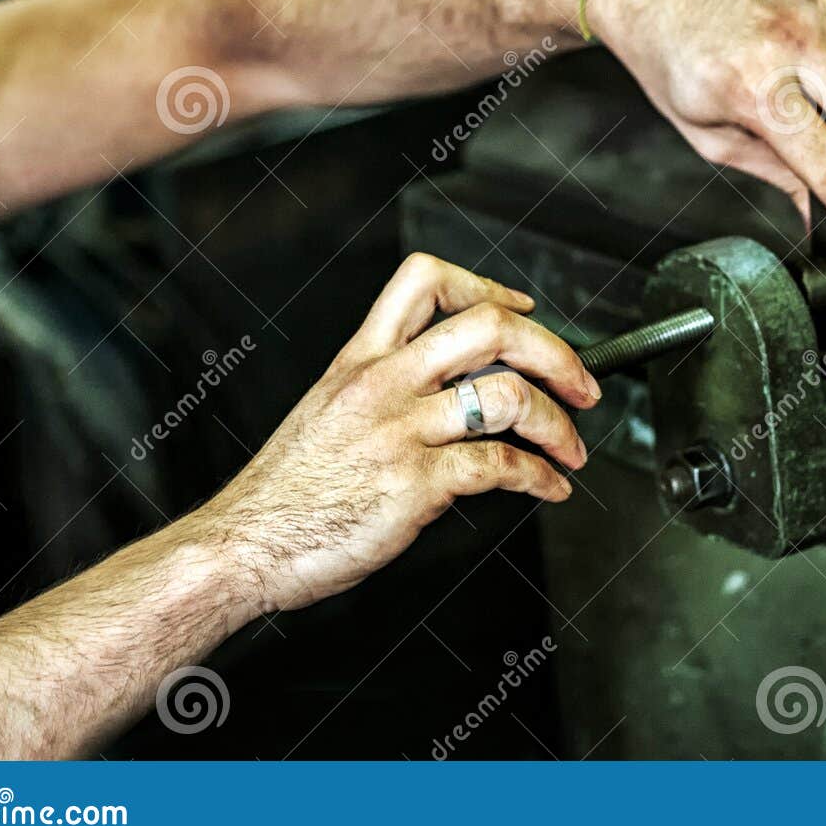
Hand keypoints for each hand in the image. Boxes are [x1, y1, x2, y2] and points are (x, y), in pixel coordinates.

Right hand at [197, 253, 599, 613]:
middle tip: (581, 382)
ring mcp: (400, 431)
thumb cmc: (287, 491)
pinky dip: (541, 476)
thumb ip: (385, 391)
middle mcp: (383, 384)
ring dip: (559, 423)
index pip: (425, 280)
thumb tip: (454, 391)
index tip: (523, 309)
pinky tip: (548, 486)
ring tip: (571, 447)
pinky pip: (501, 465)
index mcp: (360, 359)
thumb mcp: (328, 411)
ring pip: (507, 394)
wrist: (244, 544)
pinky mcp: (414, 484)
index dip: (488, 285)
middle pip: (490, 326)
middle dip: (555, 352)